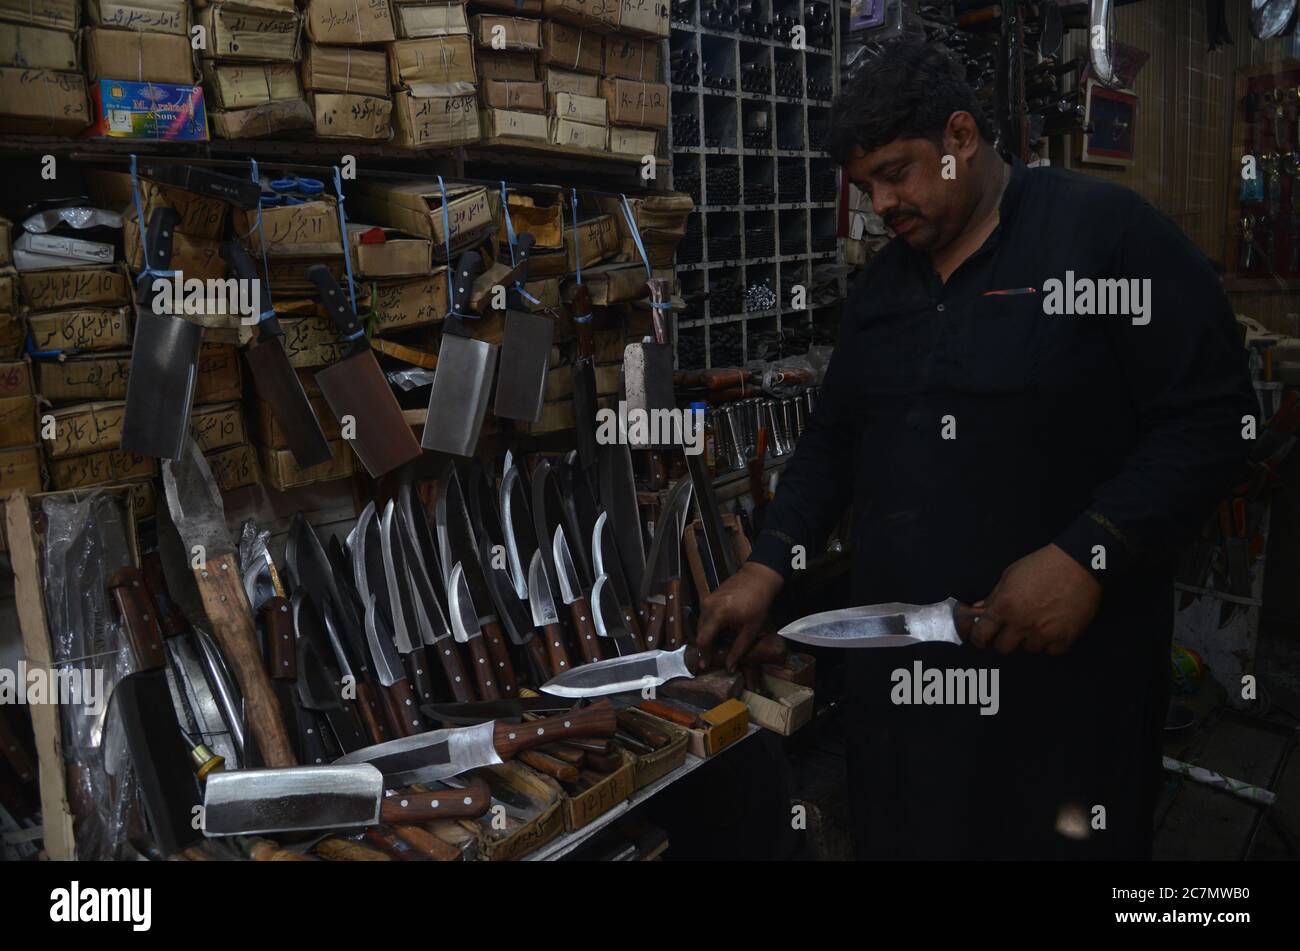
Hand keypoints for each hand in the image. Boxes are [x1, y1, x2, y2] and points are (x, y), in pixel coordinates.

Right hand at [696, 562, 784, 671]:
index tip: (703, 666)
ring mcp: (707, 599)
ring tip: (719, 644)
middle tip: (713, 657)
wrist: (759, 577)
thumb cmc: (759, 603)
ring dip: (709, 635)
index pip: (704, 639)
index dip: (703, 654)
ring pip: (702, 624)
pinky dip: (711, 625)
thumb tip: (730, 667)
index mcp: (717, 614)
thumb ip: (738, 649)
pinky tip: (722, 630)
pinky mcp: (709, 596)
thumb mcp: (751, 629)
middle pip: (700, 632)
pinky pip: (706, 615)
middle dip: (706, 646)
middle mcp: (707, 606)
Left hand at [968, 543, 1101, 655]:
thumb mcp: (1010, 575)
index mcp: (1005, 606)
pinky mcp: (1065, 638)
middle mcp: (1022, 623)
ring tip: (1038, 622)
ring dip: (1030, 639)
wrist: (1079, 564)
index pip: (981, 634)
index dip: (978, 638)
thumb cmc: (1043, 565)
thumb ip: (994, 596)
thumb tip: (979, 609)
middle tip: (1010, 631)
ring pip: (1028, 649)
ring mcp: (1044, 633)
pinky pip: (1051, 650)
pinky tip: (1053, 626)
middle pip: (1002, 648)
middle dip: (1003, 641)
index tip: (981, 639)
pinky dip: (1051, 642)